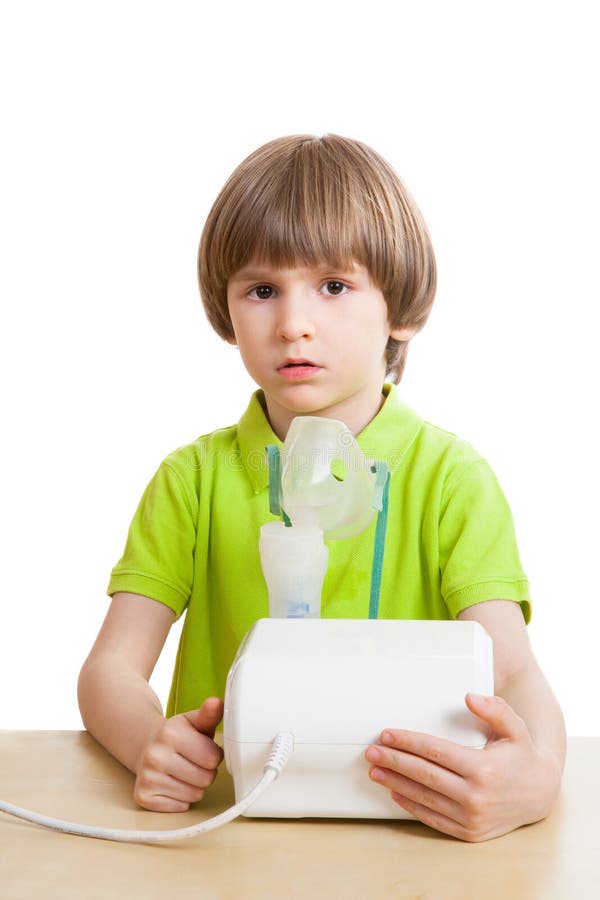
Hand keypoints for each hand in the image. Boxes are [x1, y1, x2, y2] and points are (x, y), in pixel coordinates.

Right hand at [134, 697, 223, 811]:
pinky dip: (181, 799)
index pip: (213, 758)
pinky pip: (181, 807)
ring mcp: (147, 777)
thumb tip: (216, 703)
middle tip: (194, 762)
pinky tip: (173, 783)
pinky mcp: (143, 797)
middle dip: (206, 772)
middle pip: (205, 778)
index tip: (204, 749)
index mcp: (170, 732)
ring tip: (184, 772)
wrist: (148, 747)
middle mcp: (155, 755)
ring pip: (195, 795)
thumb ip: (210, 714)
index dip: (214, 755)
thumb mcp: (195, 722)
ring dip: (195, 786)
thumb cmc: (179, 736)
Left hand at [365, 693, 561, 841]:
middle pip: (424, 775)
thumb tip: (469, 697)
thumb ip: (495, 709)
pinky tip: (395, 793)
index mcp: (484, 768)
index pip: (435, 752)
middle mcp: (476, 796)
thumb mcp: (515, 728)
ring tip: (375, 772)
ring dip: (395, 784)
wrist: (540, 795)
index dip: (408, 742)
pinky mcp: (469, 832)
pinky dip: (412, 805)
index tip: (386, 734)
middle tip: (371, 752)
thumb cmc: (522, 755)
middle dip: (394, 762)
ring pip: (425, 798)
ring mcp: (471, 818)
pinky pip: (434, 818)